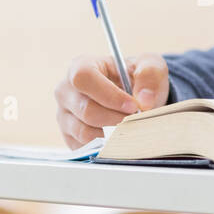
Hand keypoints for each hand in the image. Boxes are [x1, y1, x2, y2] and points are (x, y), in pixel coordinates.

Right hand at [53, 53, 169, 146]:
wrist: (131, 96)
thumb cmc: (136, 78)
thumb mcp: (149, 67)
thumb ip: (150, 75)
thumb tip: (144, 100)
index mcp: (81, 66)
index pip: (84, 78)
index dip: (109, 94)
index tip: (133, 106)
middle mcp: (66, 91)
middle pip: (86, 109)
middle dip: (115, 118)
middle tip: (135, 120)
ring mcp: (64, 115)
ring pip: (85, 132)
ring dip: (111, 134)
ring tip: (129, 128)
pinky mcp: (68, 137)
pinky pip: (84, 147)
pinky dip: (105, 147)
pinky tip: (118, 138)